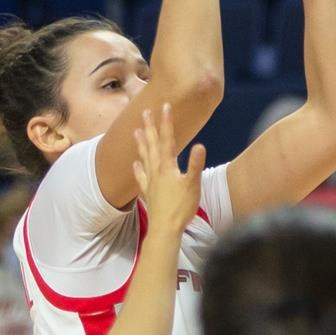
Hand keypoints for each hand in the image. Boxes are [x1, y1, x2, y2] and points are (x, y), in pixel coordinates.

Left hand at [131, 103, 205, 237]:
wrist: (165, 229)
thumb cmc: (181, 208)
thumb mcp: (193, 185)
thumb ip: (195, 165)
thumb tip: (200, 145)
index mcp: (168, 166)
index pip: (167, 139)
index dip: (166, 122)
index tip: (165, 106)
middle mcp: (156, 171)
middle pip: (152, 145)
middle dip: (150, 127)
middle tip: (145, 112)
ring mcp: (150, 181)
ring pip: (144, 157)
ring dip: (141, 143)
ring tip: (135, 131)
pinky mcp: (148, 192)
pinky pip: (141, 176)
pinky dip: (137, 168)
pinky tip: (135, 163)